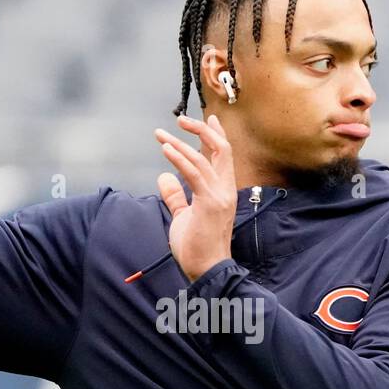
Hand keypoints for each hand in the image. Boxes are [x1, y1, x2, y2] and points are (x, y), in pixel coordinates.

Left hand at [153, 113, 236, 281]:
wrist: (206, 270)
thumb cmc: (197, 247)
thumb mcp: (183, 215)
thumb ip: (175, 196)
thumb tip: (164, 177)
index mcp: (224, 190)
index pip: (223, 156)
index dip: (216, 135)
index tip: (206, 119)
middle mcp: (226, 189)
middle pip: (221, 149)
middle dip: (202, 130)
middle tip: (181, 120)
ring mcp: (220, 195)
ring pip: (205, 158)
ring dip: (181, 143)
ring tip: (162, 135)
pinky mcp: (209, 203)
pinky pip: (194, 173)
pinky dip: (180, 158)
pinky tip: (166, 149)